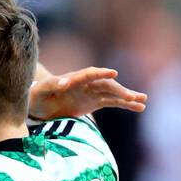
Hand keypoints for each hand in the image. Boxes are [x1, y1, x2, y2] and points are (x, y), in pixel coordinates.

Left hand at [28, 65, 146, 121]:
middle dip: (118, 90)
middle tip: (131, 97)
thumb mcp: (40, 91)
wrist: (39, 105)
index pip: (89, 74)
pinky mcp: (94, 102)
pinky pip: (112, 102)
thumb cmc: (37, 96)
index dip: (101, 74)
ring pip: (113, 93)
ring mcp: (91, 92)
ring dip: (127, 96)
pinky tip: (139, 107)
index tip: (113, 74)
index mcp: (73, 79)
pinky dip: (125, 104)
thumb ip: (51, 86)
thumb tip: (64, 83)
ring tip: (143, 101)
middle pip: (105, 85)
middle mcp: (85, 84)